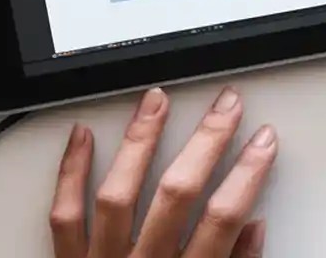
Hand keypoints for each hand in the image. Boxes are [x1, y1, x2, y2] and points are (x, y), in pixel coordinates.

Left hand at [50, 87, 276, 257]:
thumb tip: (255, 225)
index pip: (223, 219)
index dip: (247, 174)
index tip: (263, 140)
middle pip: (177, 196)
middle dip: (206, 142)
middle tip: (225, 105)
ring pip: (118, 195)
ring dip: (139, 142)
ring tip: (156, 101)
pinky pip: (62, 215)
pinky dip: (69, 173)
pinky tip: (81, 135)